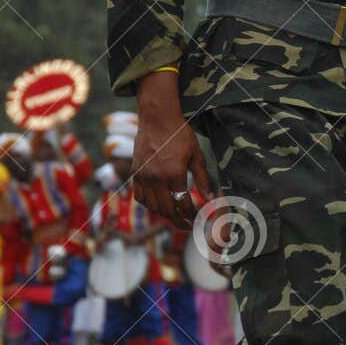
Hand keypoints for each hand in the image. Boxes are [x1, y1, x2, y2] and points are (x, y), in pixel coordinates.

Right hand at [133, 71, 209, 224]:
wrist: (157, 118)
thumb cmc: (180, 134)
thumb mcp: (196, 155)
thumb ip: (202, 179)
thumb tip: (210, 199)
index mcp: (174, 173)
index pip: (183, 203)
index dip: (190, 214)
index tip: (196, 218)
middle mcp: (157, 178)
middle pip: (167, 209)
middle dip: (178, 220)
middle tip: (187, 225)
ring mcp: (144, 176)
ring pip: (152, 206)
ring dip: (164, 214)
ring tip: (174, 216)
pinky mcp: (136, 172)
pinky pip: (140, 196)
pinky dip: (149, 205)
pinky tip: (158, 205)